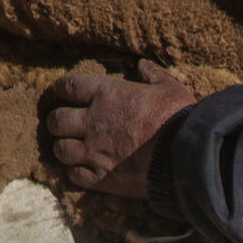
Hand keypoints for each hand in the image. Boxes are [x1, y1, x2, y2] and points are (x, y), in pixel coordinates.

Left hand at [43, 60, 197, 198]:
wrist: (186, 157)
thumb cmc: (178, 118)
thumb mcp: (169, 87)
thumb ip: (152, 75)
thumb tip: (142, 64)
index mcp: (107, 94)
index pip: (68, 86)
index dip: (60, 88)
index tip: (60, 92)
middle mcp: (93, 121)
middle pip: (56, 120)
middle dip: (57, 121)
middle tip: (64, 124)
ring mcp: (95, 152)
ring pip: (60, 150)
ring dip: (63, 148)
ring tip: (71, 148)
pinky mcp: (102, 178)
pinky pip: (75, 176)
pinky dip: (75, 172)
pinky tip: (83, 170)